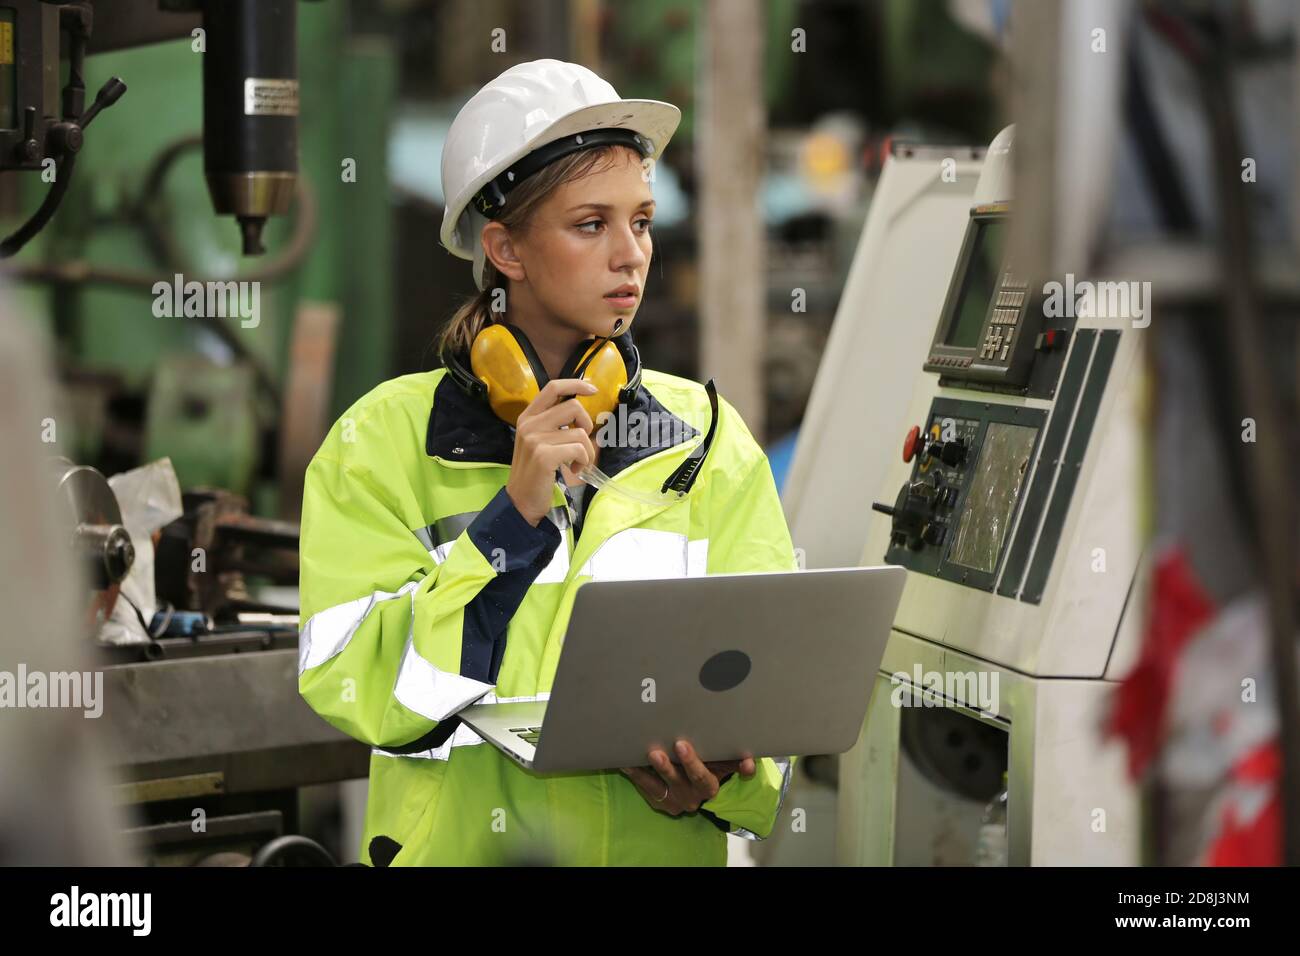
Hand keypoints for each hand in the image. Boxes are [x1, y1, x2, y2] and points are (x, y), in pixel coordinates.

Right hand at [505, 378, 597, 524]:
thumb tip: (582, 413)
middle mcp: (529, 424)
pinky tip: (573, 471)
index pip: (553, 387)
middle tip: (582, 445)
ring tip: (576, 464)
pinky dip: (583, 462)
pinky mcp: (543, 455)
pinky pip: (579, 449)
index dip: (576, 384)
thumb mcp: (539, 442)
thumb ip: (553, 424)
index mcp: (528, 417)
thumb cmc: (536, 472)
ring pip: (580, 432)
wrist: (521, 501)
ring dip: (587, 451)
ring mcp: (534, 439)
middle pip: (573, 407)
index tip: (593, 389)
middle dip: (587, 426)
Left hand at [620, 739, 756, 815]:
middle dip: (665, 766)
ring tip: (634, 756)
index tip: (681, 744)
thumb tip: (749, 763)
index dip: (692, 762)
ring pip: (658, 787)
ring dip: (645, 772)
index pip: (701, 776)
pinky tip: (623, 761)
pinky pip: (645, 789)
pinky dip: (634, 775)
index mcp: (709, 787)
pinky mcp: (659, 802)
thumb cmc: (714, 769)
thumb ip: (737, 762)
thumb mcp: (726, 766)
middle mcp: (691, 797)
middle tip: (655, 751)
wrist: (703, 793)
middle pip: (677, 781)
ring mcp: (673, 801)